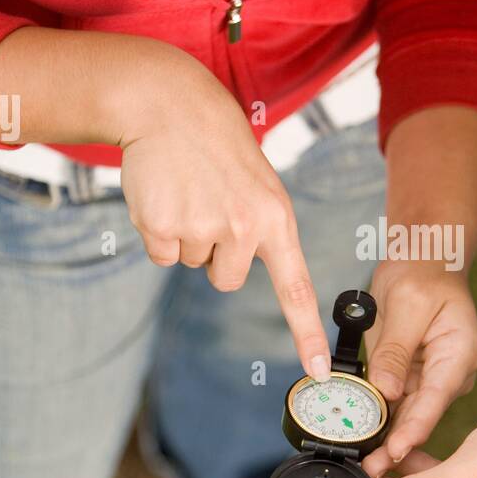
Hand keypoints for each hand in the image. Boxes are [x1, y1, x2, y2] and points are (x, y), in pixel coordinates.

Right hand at [118, 50, 330, 378]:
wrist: (171, 106)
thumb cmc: (218, 147)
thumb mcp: (259, 186)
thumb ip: (260, 230)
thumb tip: (236, 273)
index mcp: (276, 220)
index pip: (296, 290)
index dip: (307, 334)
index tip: (318, 371)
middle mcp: (243, 230)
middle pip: (226, 280)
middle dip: (215, 253)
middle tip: (210, 205)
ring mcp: (202, 230)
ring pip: (192, 264)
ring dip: (186, 235)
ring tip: (189, 191)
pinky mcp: (162, 228)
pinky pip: (161, 255)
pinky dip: (158, 232)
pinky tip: (165, 195)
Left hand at [363, 262, 476, 469]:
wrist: (424, 262)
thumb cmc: (422, 275)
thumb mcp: (405, 306)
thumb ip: (394, 351)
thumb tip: (385, 392)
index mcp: (460, 353)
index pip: (436, 398)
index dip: (414, 429)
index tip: (394, 453)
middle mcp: (453, 373)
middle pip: (423, 415)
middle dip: (397, 445)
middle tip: (371, 472)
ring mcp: (436, 378)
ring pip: (408, 414)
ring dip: (386, 438)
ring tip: (364, 465)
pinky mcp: (418, 379)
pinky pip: (398, 404)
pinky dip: (381, 420)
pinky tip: (363, 442)